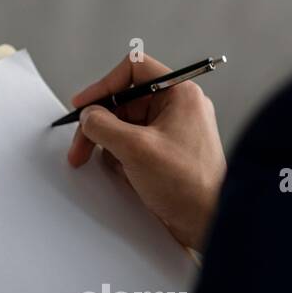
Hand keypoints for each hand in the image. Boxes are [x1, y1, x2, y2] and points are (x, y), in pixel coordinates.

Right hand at [67, 52, 225, 250]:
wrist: (210, 222)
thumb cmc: (190, 184)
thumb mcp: (135, 148)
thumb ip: (103, 126)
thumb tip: (88, 117)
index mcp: (180, 95)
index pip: (134, 70)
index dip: (104, 85)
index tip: (85, 104)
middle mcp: (177, 108)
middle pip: (124, 102)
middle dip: (100, 124)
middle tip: (81, 144)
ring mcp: (172, 132)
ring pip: (125, 125)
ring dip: (109, 144)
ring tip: (108, 164)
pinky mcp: (166, 153)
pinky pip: (132, 145)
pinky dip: (121, 158)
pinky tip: (125, 174)